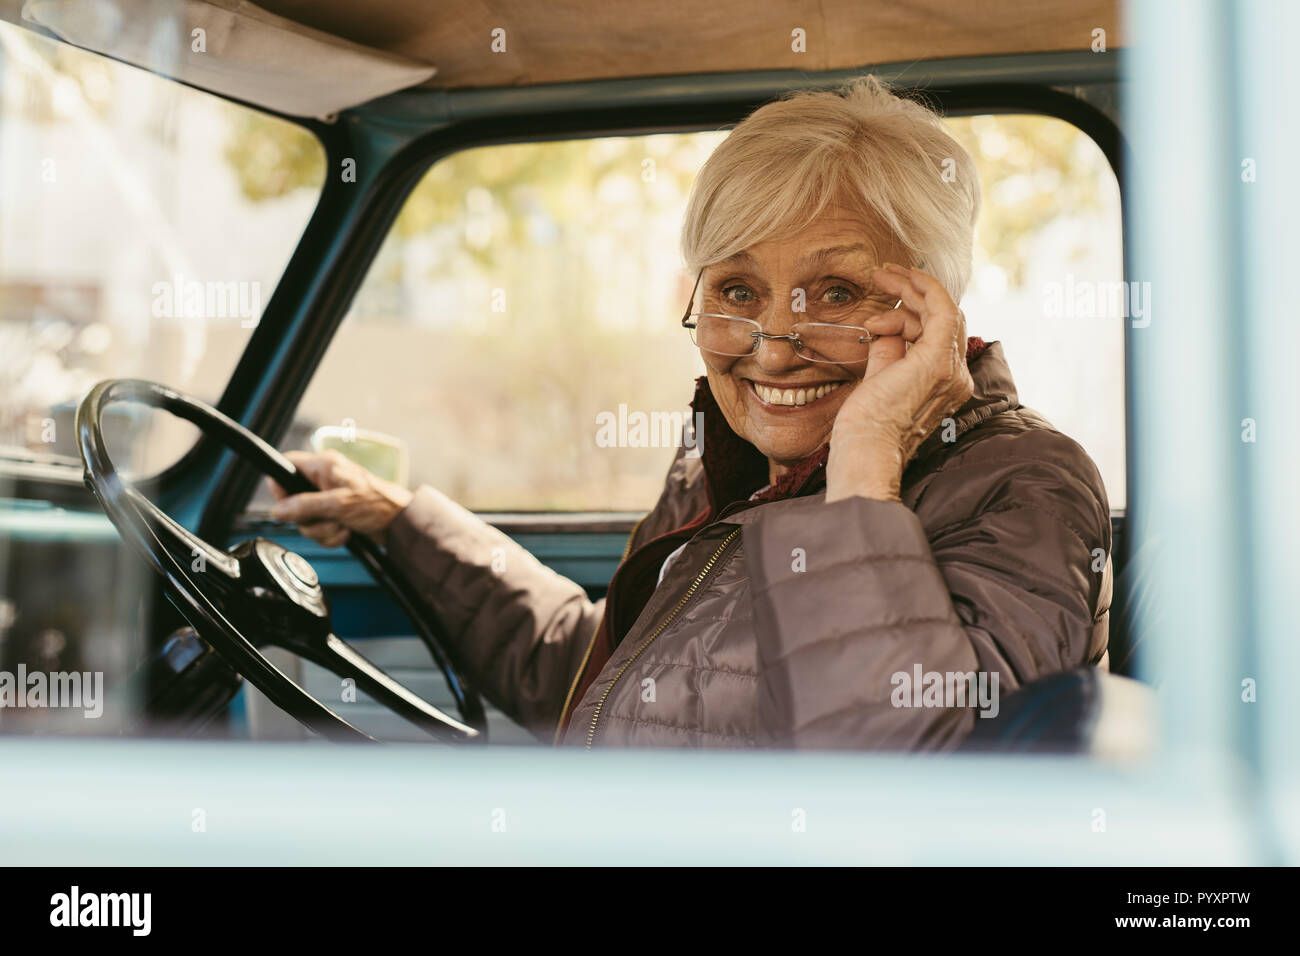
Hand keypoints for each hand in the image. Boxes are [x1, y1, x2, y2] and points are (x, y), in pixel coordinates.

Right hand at [266, 450, 413, 547]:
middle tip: (326, 520)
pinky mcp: (335, 514)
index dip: (280, 485)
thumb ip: (305, 506)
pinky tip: (346, 533)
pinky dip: (331, 535)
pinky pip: (319, 528)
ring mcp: (329, 498)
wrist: (400, 524)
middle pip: (293, 500)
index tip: (287, 504)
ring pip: (306, 518)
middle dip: (309, 519)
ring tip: (341, 527)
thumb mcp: (338, 505)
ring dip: (322, 530)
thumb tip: (279, 509)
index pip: (287, 465)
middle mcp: (324, 479)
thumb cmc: (379, 504)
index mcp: (324, 466)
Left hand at [826, 263, 974, 502]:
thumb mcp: (880, 378)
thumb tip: (887, 328)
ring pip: (940, 310)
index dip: (913, 312)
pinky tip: (902, 277)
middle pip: (943, 319)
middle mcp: (957, 376)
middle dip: (913, 292)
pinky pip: (941, 309)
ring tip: (880, 276)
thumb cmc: (866, 424)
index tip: (886, 296)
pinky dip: (923, 288)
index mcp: (946, 384)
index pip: (938, 334)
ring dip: (910, 287)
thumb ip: (889, 352)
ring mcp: (951, 368)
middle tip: (883, 275)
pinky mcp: (938, 359)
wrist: (866, 446)